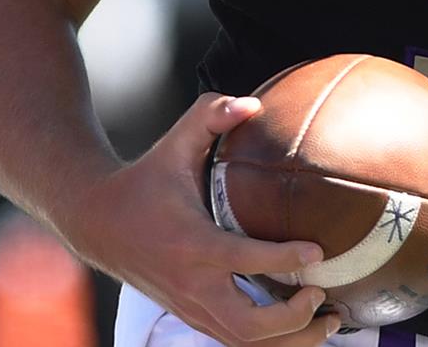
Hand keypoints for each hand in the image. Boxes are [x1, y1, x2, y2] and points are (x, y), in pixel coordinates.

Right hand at [60, 92, 334, 344]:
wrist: (97, 224)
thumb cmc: (144, 181)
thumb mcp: (174, 144)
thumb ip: (210, 116)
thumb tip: (252, 104)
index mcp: (193, 243)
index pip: (244, 260)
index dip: (285, 258)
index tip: (319, 250)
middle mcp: (193, 284)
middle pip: (248, 325)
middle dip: (293, 319)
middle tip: (323, 294)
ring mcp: (191, 306)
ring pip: (244, 342)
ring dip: (291, 339)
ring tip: (330, 321)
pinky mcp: (192, 315)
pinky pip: (235, 339)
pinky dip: (272, 340)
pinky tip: (303, 324)